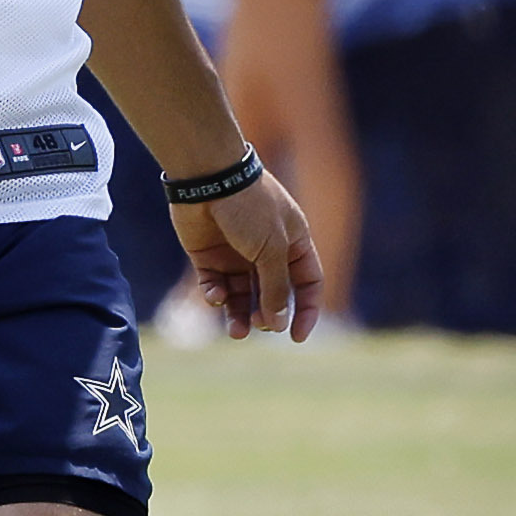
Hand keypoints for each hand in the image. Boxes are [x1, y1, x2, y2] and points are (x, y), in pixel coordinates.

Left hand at [172, 173, 322, 340]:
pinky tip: (215, 296)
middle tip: (259, 324)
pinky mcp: (208, 255)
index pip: (307, 283)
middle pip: (272, 294)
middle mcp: (266, 250)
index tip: (297, 337)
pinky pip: (214, 285)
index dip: (306, 310)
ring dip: (239, 314)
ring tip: (237, 331)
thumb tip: (279, 323)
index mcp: (294, 243)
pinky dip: (215, 296)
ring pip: (241, 295)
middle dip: (266, 314)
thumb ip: (276, 287)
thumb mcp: (273, 249)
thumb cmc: (249, 208)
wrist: (208, 178)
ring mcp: (236, 253)